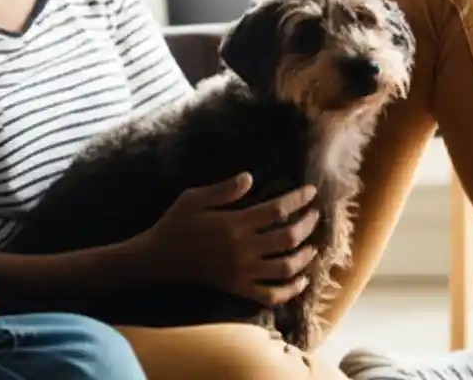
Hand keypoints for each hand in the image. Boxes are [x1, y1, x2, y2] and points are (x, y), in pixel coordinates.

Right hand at [142, 173, 319, 305]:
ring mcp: (242, 272)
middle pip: (289, 238)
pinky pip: (272, 295)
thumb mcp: (193, 198)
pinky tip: (300, 280)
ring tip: (312, 246)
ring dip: (305, 256)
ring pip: (287, 268)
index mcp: (233, 224)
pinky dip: (291, 290)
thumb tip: (250, 177)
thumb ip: (223, 189)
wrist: (159, 259)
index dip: (298, 199)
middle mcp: (243, 249)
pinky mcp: (238, 288)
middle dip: (308, 225)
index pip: (277, 210)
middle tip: (314, 215)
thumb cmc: (175, 224)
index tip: (310, 191)